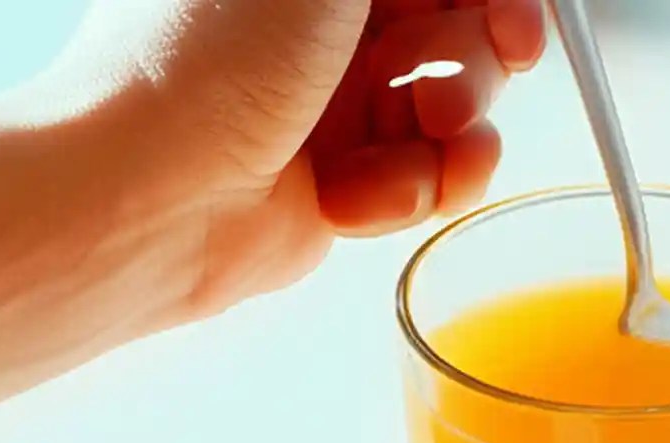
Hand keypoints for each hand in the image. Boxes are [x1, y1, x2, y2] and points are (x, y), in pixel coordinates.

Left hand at [58, 0, 544, 317]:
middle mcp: (329, 32)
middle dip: (488, 47)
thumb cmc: (203, 59)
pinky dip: (410, 188)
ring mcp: (338, 109)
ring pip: (454, 110)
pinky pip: (423, 181)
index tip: (527, 7)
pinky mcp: (344, 185)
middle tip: (503, 55)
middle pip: (461, 29)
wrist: (142, 197)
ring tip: (432, 130)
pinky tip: (364, 194)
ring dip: (460, 124)